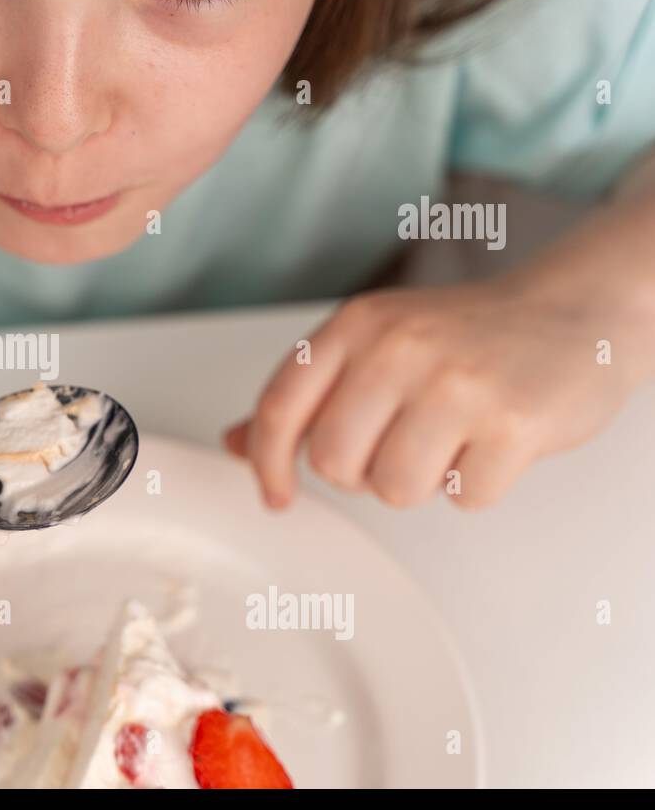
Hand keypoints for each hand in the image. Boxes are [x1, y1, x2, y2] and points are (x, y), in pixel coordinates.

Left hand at [224, 276, 647, 509]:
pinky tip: (492, 442)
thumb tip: (236, 444)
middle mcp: (399, 347)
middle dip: (361, 470)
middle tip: (400, 442)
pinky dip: (476, 485)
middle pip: (333, 462)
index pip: (280, 406)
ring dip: (420, 482)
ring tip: (450, 439)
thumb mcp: (374, 343)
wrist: (574, 311)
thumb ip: (306, 395)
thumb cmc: (465, 336)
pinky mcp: (512, 423)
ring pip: (393, 489)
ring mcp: (457, 384)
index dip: (267, 462)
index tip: (276, 495)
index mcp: (356, 325)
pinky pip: (462, 499)